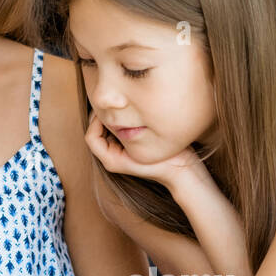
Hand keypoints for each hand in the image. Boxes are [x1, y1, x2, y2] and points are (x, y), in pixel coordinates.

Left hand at [85, 111, 205, 190]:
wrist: (184, 172)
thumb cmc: (164, 161)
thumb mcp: (139, 145)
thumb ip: (121, 131)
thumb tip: (108, 114)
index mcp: (110, 160)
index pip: (91, 137)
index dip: (95, 121)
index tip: (108, 110)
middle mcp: (111, 157)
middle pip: (96, 132)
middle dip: (103, 117)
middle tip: (114, 104)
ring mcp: (120, 152)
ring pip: (106, 130)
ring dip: (113, 118)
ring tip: (123, 107)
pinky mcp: (129, 147)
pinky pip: (118, 130)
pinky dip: (122, 121)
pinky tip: (133, 113)